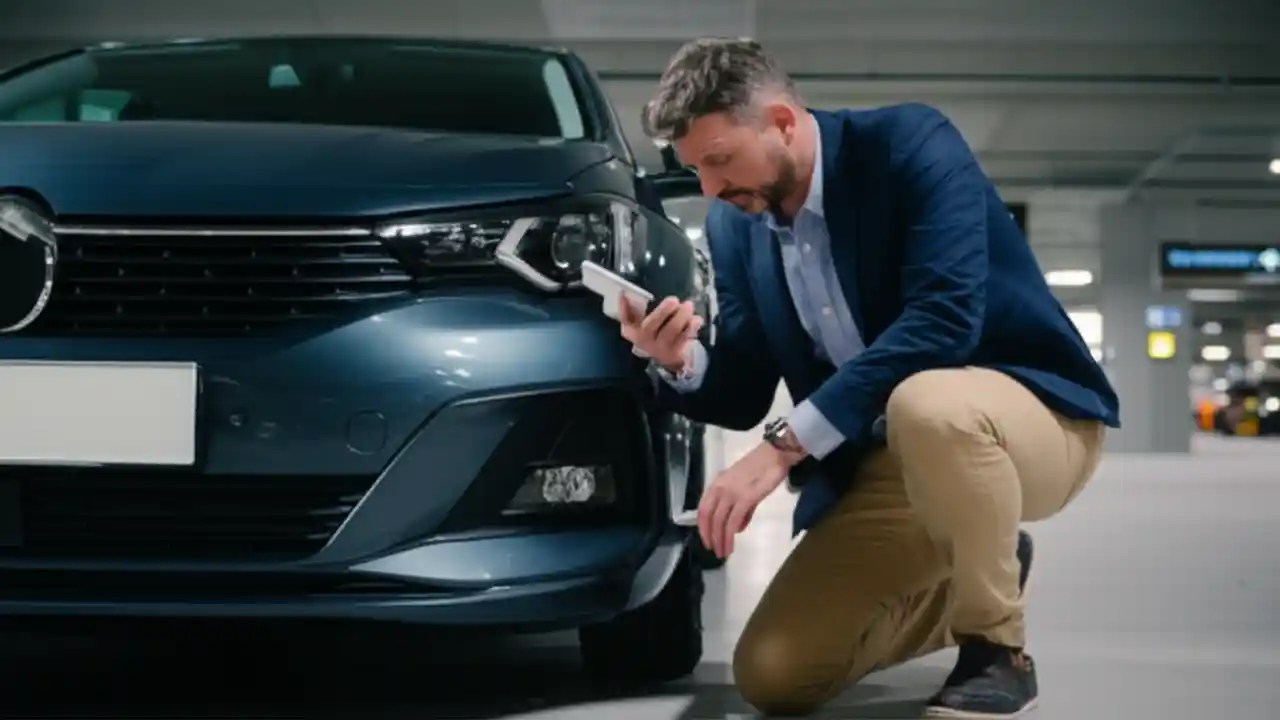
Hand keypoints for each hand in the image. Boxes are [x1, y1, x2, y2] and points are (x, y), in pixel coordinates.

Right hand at [618, 295, 703, 372]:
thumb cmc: (655, 332)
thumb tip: (626, 293)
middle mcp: (643, 340)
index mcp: (632, 331)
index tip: (624, 293)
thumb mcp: (643, 322)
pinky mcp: (674, 352)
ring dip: (680, 317)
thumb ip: (636, 310)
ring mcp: (659, 348)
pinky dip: (690, 328)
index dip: (623, 307)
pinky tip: (696, 319)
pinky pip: (683, 339)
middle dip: (662, 312)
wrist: (667, 357)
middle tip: (673, 300)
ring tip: (688, 305)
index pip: (625, 319)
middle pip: (650, 326)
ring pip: (669, 332)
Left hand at [698, 442, 805, 558]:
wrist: (774, 456)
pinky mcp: (744, 498)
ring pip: (719, 522)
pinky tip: (731, 544)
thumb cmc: (761, 469)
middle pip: (709, 517)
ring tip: (723, 552)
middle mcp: (719, 488)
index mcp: (717, 483)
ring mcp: (731, 493)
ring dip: (720, 540)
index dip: (703, 527)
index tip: (707, 540)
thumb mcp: (743, 487)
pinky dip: (730, 536)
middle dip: (710, 537)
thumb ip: (740, 508)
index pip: (703, 509)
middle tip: (714, 551)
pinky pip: (733, 522)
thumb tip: (737, 528)